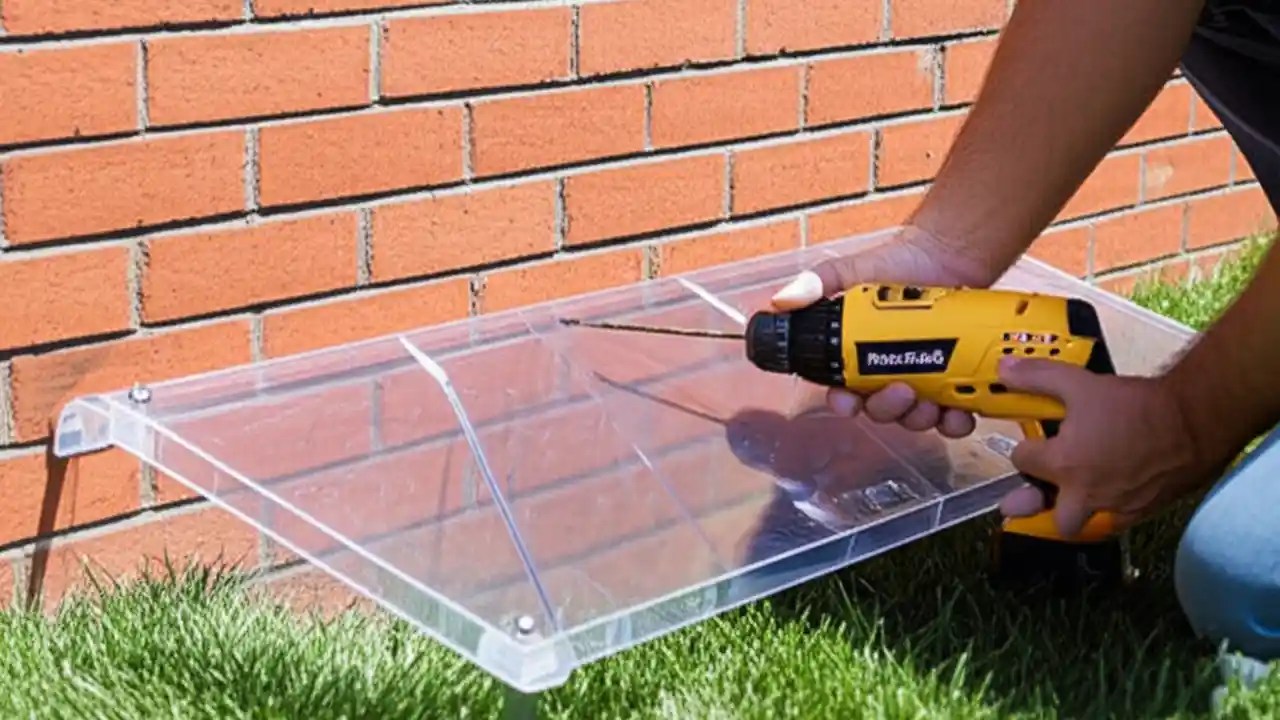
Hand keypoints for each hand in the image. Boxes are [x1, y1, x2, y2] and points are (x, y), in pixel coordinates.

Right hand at [769, 223, 1007, 438]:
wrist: (948, 254)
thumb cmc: (897, 264)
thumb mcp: (849, 272)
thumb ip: (815, 285)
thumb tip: (781, 299)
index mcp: (859, 359)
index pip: (844, 393)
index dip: (844, 404)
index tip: (849, 401)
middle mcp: (888, 375)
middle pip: (881, 411)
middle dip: (888, 409)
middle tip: (902, 391)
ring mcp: (924, 381)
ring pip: (916, 417)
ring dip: (921, 419)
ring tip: (935, 403)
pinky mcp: (956, 381)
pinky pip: (953, 415)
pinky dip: (956, 421)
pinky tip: (960, 412)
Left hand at [995, 355, 1212, 534]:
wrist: (1193, 420)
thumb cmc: (1136, 406)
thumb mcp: (1080, 384)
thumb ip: (1038, 378)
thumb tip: (1005, 371)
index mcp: (1063, 464)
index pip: (1022, 461)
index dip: (1027, 448)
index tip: (1035, 442)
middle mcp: (1084, 494)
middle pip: (1046, 514)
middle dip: (1040, 503)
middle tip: (1041, 489)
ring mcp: (1113, 507)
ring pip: (1079, 526)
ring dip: (1070, 514)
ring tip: (1071, 499)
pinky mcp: (1140, 513)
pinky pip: (1112, 525)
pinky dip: (1104, 514)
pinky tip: (1106, 496)